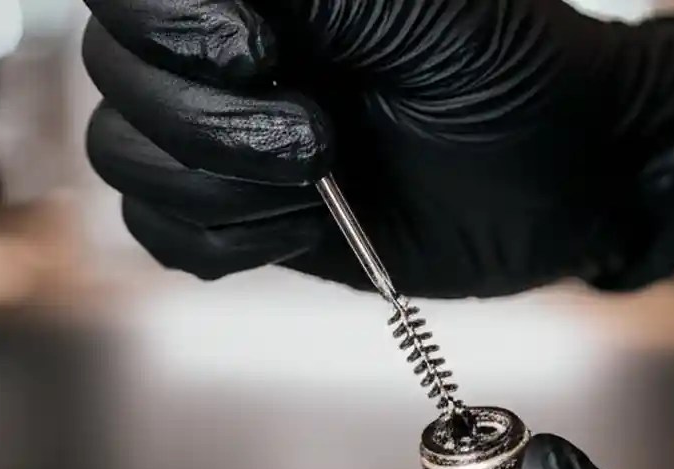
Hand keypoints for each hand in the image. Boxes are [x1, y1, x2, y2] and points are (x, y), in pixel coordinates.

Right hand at [81, 0, 673, 296]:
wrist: (559, 188)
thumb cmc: (517, 78)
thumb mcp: (427, 15)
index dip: (170, 20)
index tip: (265, 55)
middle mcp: (223, 43)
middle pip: (114, 67)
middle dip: (213, 123)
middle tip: (322, 142)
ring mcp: (220, 126)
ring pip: (122, 152)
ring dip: (224, 187)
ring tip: (324, 185)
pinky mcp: (232, 207)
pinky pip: (157, 231)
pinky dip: (223, 240)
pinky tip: (298, 226)